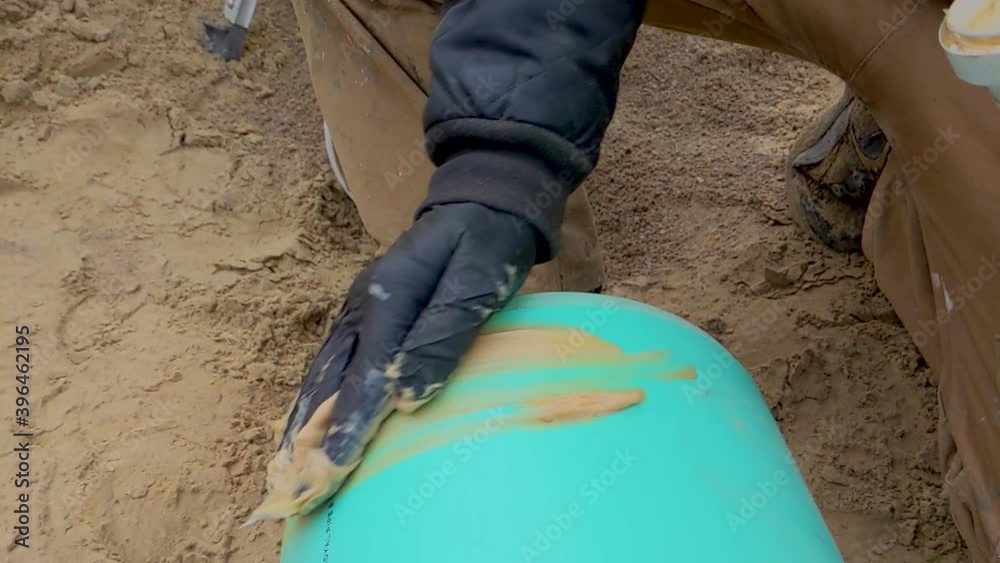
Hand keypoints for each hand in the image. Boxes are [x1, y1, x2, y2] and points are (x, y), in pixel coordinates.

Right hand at [250, 202, 536, 521]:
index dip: (349, 423)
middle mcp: (362, 303)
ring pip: (324, 369)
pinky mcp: (365, 312)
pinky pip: (334, 360)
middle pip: (331, 375)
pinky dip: (318, 395)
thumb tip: (407, 395)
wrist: (480, 201)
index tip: (333, 468)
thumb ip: (444, 335)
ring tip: (289, 461)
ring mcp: (358, 306)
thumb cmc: (487, 243)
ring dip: (306, 416)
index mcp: (388, 294)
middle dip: (312, 430)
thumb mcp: (479, 282)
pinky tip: (310, 421)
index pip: (365, 372)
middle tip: (296, 480)